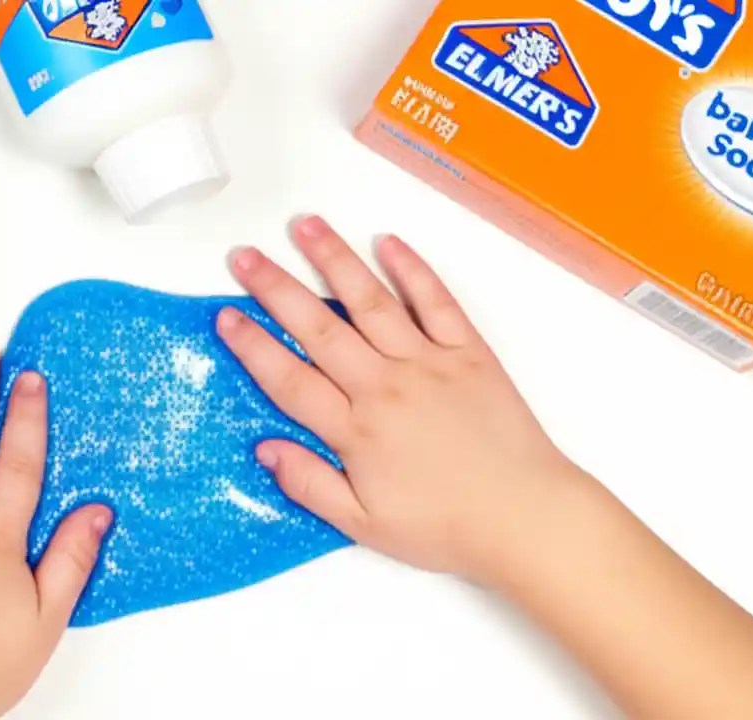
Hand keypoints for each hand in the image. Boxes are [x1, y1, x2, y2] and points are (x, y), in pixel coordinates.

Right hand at [217, 216, 589, 582]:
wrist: (526, 517)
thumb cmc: (444, 527)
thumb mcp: (364, 525)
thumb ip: (309, 484)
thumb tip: (265, 447)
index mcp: (356, 431)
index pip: (291, 379)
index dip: (253, 347)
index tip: (226, 316)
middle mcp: (386, 386)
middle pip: (320, 328)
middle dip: (276, 288)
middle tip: (244, 256)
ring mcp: (429, 363)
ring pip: (371, 301)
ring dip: (335, 260)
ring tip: (304, 225)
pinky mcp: (470, 353)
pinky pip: (437, 302)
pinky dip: (412, 269)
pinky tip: (387, 241)